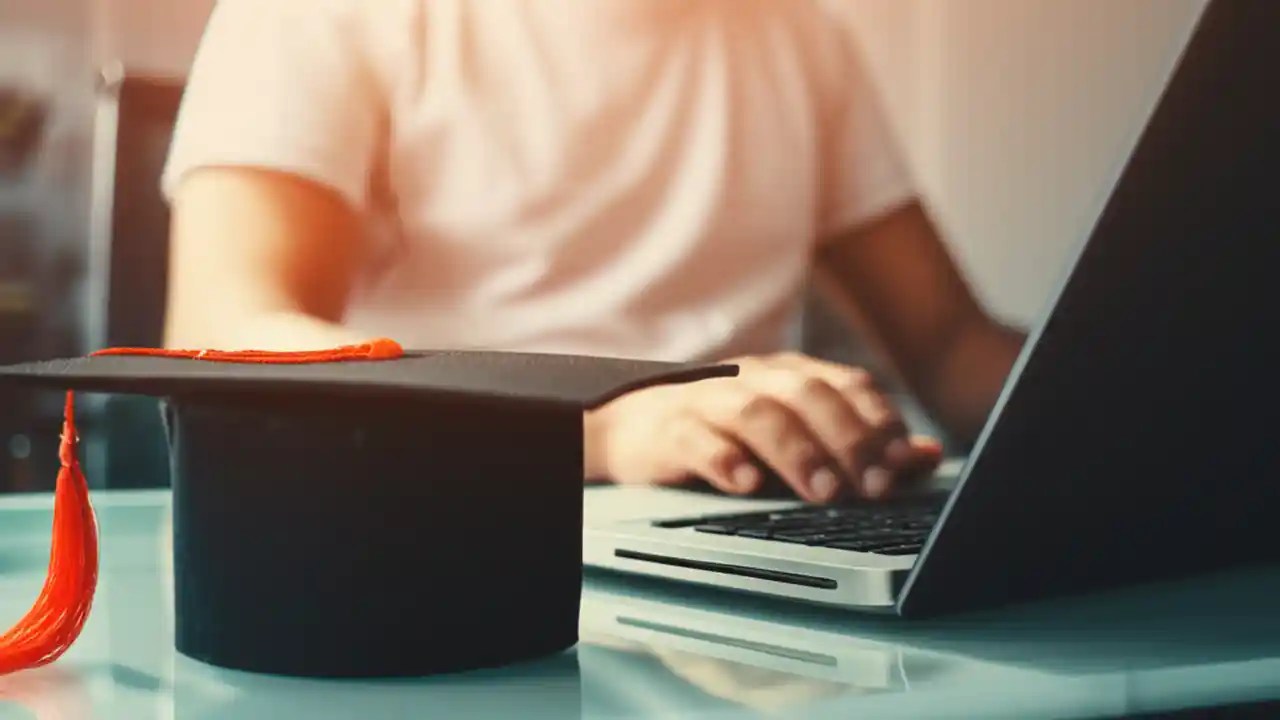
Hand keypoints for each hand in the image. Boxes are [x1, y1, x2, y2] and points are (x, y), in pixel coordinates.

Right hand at [584, 352, 942, 502]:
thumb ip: (859, 446)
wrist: (631, 427)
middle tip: (871, 486)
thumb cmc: (724, 433)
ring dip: (796, 451)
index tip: (899, 466)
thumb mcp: (796, 437)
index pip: (846, 385)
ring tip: (822, 491)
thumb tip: (925, 457)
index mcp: (790, 376)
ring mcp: (710, 401)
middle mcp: (754, 380)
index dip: (877, 422)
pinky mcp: (670, 430)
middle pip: (808, 396)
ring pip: (758, 414)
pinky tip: (746, 484)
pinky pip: (698, 439)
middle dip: (847, 439)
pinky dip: (724, 459)